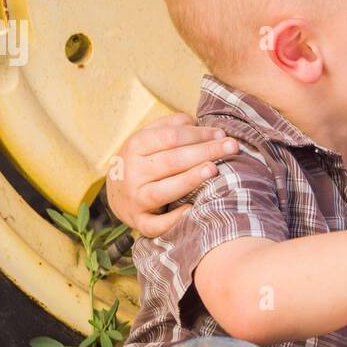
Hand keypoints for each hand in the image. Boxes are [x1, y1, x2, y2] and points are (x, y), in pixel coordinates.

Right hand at [106, 113, 237, 236]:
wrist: (114, 194)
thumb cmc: (141, 161)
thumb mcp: (147, 137)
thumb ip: (169, 126)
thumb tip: (196, 121)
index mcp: (135, 146)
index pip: (170, 137)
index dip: (198, 134)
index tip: (221, 134)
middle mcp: (132, 172)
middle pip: (172, 160)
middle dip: (205, 152)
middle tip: (231, 147)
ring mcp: (134, 198)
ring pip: (164, 190)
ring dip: (189, 180)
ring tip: (213, 170)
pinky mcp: (138, 222)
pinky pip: (156, 225)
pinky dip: (173, 220)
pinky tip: (192, 210)